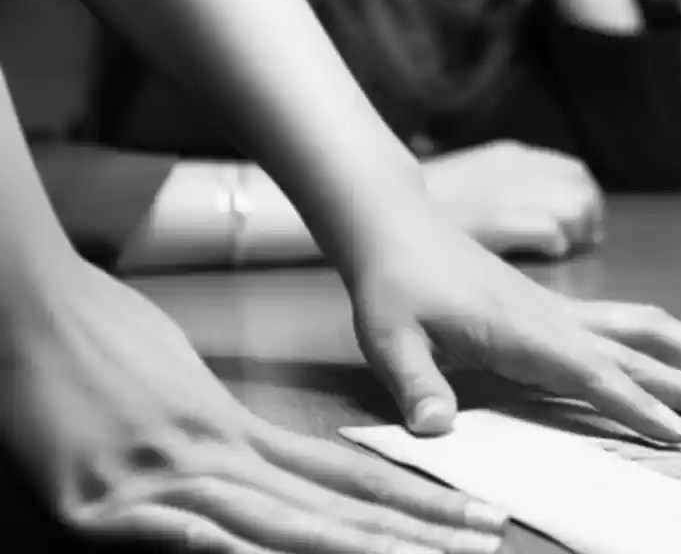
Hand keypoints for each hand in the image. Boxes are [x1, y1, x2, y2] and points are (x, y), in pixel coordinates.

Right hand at [1, 260, 508, 553]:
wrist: (29, 305)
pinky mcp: (96, 503)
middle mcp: (215, 453)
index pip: (347, 473)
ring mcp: (160, 477)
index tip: (474, 518)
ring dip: (345, 548)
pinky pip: (167, 528)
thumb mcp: (185, 382)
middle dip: (410, 532)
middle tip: (481, 544)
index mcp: (237, 428)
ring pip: (271, 520)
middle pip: (330, 504)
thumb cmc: (102, 337)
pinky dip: (211, 544)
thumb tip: (280, 461)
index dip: (415, 500)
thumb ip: (238, 431)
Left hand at [351, 234, 680, 443]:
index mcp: (525, 331)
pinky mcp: (562, 309)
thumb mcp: (389, 338)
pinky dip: (675, 346)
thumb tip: (434, 428)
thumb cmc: (393, 285)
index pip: (595, 374)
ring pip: (652, 331)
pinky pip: (633, 327)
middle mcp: (559, 319)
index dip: (641, 406)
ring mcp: (566, 311)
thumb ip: (416, 383)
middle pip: (648, 350)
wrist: (398, 227)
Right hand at [421, 141, 603, 258]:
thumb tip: (544, 206)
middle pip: (582, 191)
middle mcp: (516, 169)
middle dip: (589, 218)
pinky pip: (551, 233)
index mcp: (511, 155)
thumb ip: (509, 185)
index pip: (574, 171)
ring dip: (576, 233)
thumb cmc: (427, 203)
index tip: (585, 222)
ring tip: (564, 249)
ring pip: (574, 211)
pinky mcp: (498, 221)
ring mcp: (507, 193)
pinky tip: (546, 254)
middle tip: (583, 242)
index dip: (587, 198)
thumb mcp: (474, 178)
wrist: (383, 207)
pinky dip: (556, 245)